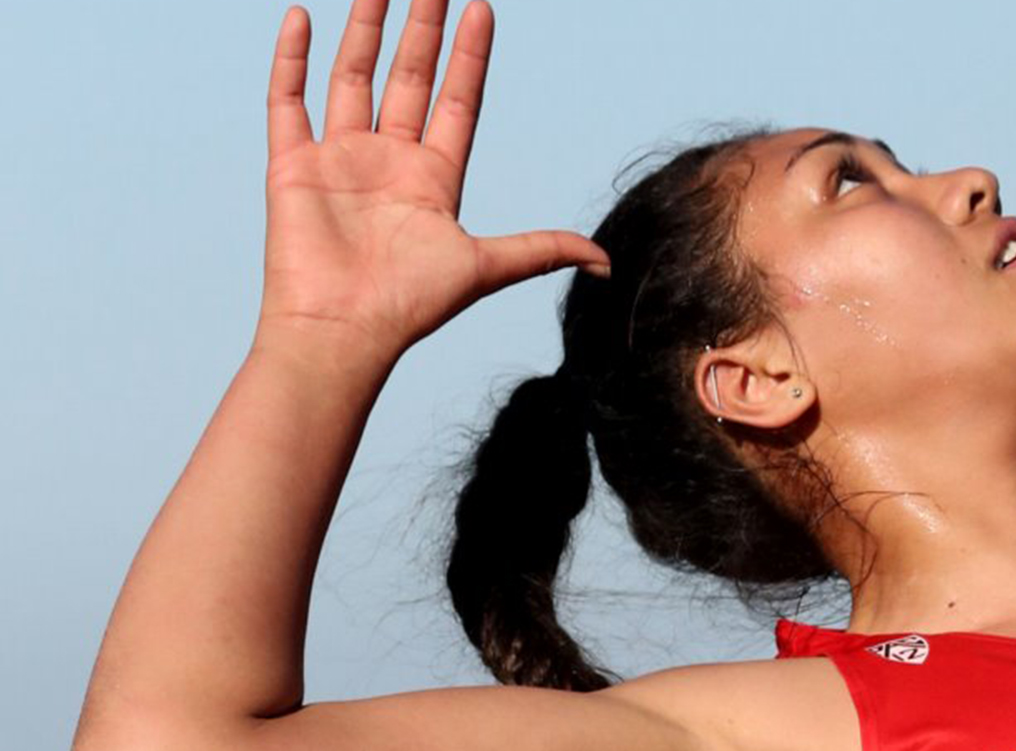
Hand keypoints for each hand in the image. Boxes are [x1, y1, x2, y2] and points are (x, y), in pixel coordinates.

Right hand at [258, 0, 607, 360]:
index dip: (470, 56)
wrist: (343, 332)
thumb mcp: (488, 267)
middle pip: (408, 79)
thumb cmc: (411, 306)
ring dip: (363, 30)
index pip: (457, 100)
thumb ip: (543, 250)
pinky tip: (300, 16)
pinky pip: (288, 101)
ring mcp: (339, 160)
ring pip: (352, 77)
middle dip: (421, 29)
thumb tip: (606, 263)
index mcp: (433, 179)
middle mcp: (388, 162)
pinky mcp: (292, 165)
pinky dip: (291, 60)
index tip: (481, 7)